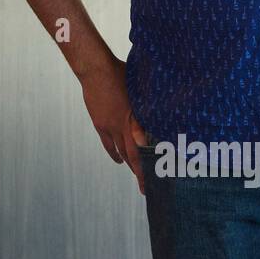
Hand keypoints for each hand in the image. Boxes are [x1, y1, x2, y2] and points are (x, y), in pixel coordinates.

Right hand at [79, 57, 151, 193]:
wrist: (96, 71)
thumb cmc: (121, 74)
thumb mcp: (141, 90)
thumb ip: (149, 106)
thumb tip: (163, 113)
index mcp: (134, 119)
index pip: (142, 150)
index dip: (149, 166)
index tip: (157, 179)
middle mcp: (122, 127)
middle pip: (132, 156)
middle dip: (140, 173)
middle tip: (147, 187)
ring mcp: (109, 126)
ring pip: (120, 152)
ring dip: (129, 165)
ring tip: (136, 175)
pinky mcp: (100, 123)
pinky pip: (108, 144)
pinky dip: (114, 154)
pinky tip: (118, 160)